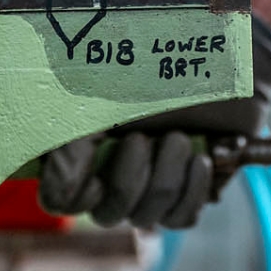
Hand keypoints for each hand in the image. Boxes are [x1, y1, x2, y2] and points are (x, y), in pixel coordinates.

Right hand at [37, 16, 270, 228]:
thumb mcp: (103, 94)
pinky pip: (181, 217)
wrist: (210, 53)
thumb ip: (73, 142)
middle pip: (107, 214)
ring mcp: (151, 183)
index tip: (94, 177)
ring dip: (164, 179)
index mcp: (84, 146)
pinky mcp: (188, 188)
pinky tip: (200, 160)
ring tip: (178, 139)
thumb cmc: (152, 65)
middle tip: (143, 139)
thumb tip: (65, 192)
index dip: (72, 197)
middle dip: (128, 180)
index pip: (60, 198)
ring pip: (146, 216)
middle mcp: (113, 170)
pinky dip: (190, 191)